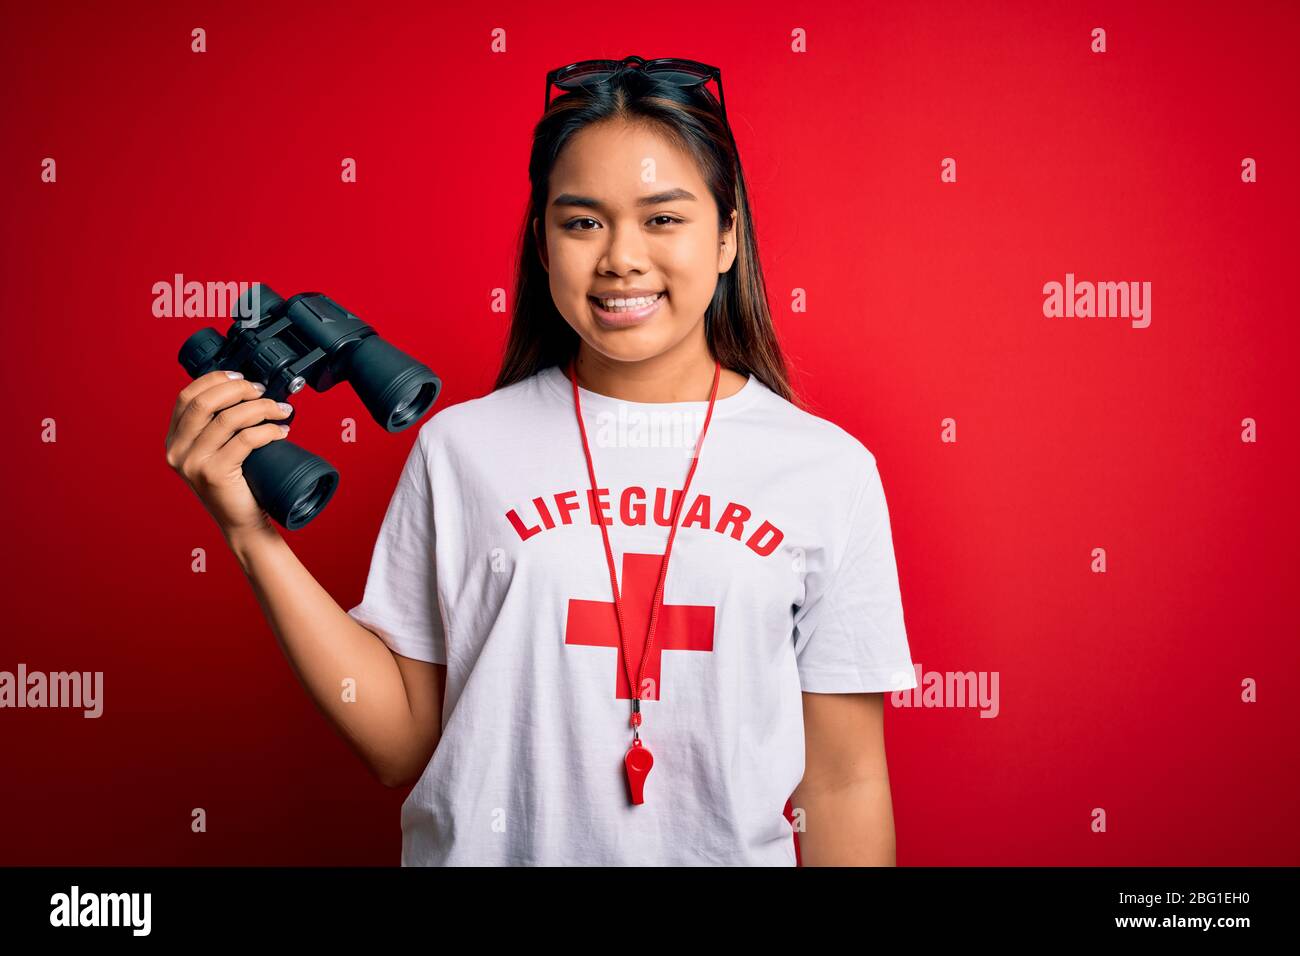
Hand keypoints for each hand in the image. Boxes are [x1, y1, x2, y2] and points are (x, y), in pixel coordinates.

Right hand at [164, 370, 294, 538]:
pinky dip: (268, 429)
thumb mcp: (217, 451)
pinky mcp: (214, 474)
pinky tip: (281, 430)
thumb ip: (216, 426)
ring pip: (228, 419)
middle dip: (239, 389)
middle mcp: (177, 451)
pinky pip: (245, 440)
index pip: (186, 396)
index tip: (241, 377)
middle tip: (264, 392)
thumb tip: (248, 390)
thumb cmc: (236, 484)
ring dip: (261, 408)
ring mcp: (193, 464)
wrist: (242, 523)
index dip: (215, 380)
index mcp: (175, 440)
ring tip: (281, 410)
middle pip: (205, 403)